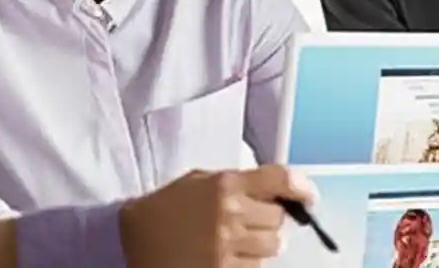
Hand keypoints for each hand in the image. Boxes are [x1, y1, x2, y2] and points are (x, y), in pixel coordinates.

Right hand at [119, 165, 317, 267]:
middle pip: (279, 217)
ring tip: (235, 241)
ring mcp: (227, 246)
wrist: (130, 241)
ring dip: (261, 244)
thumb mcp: (197, 182)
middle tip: (250, 221)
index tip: (308, 196)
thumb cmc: (164, 209)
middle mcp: (230, 213)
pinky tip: (226, 257)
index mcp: (225, 184)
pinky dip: (247, 264)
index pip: (279, 179)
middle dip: (269, 219)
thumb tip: (273, 191)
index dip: (301, 187)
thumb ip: (234, 183)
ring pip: (273, 246)